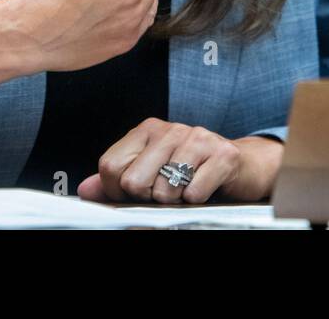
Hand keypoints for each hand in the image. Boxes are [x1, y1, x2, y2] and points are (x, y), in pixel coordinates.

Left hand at [77, 118, 283, 203]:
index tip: (135, 193)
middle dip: (147, 197)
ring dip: (175, 200)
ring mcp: (197, 139)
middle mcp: (170, 129)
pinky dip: (196, 199)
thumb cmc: (194, 168)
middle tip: (166, 192)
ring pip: (164, 190)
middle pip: (133, 181)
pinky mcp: (222, 155)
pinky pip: (193, 193)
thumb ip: (117, 179)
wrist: (243, 165)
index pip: (110, 166)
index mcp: (147, 130)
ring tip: (187, 187)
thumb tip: (85, 190)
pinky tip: (204, 187)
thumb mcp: (153, 170)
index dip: (118, 191)